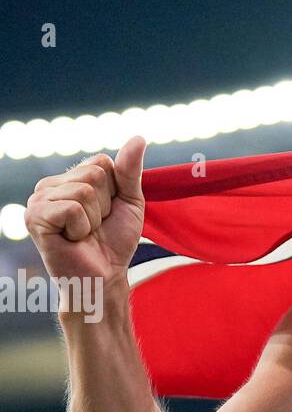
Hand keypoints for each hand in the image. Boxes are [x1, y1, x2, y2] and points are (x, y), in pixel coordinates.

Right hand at [25, 136, 148, 289]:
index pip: (102, 162)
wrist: (104, 275)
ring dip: (94, 217)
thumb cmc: (114, 239)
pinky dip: (82, 227)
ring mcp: (38, 200)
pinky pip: (72, 207)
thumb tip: (138, 137)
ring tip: (83, 233)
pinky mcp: (34, 218)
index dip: (115, 189)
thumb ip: (130, 169)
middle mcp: (49, 185)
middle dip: (105, 203)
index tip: (106, 211)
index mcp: (69, 177)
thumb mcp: (130, 200)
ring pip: (84, 190)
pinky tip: (72, 239)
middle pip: (94, 173)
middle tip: (94, 225)